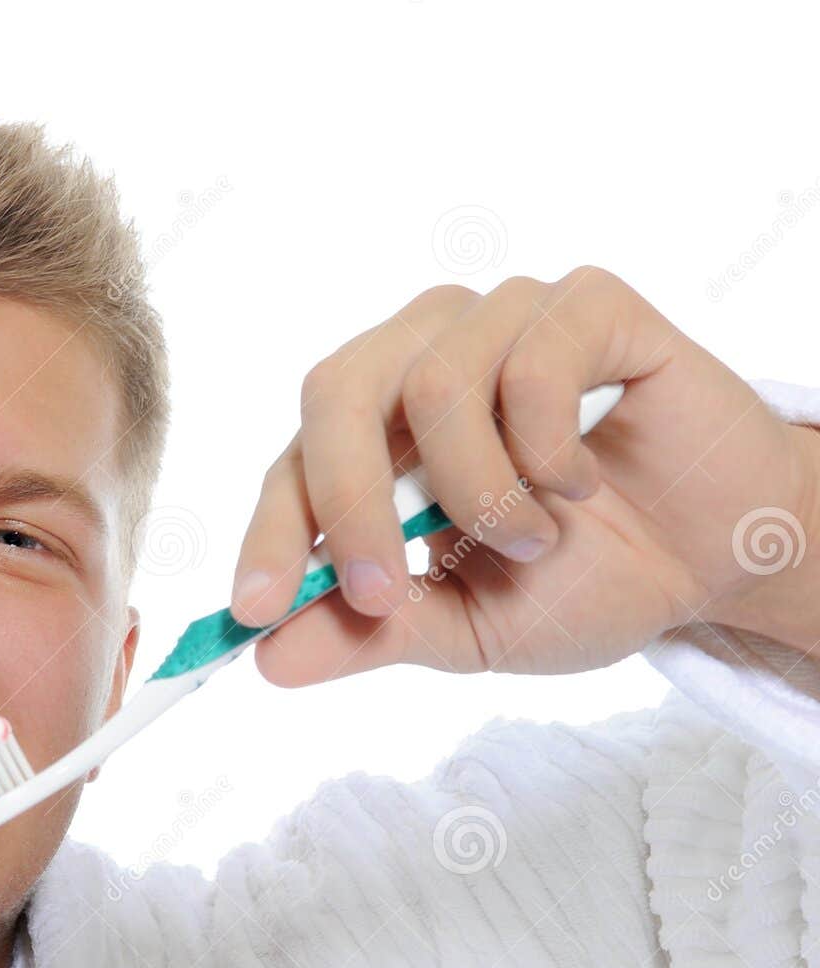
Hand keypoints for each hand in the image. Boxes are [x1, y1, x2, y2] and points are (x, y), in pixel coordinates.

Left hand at [229, 269, 819, 685]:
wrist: (713, 564)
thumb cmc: (579, 581)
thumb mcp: (462, 629)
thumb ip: (368, 635)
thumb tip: (267, 661)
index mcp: (376, 433)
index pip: (292, 466)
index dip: (269, 537)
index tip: (254, 613)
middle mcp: (425, 358)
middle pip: (335, 393)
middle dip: (349, 507)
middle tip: (384, 591)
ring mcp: (502, 321)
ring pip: (435, 384)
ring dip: (481, 494)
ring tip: (535, 539)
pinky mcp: (587, 305)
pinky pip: (534, 361)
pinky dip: (550, 450)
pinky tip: (584, 483)